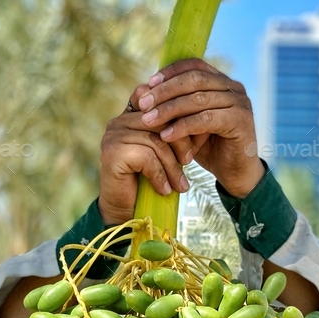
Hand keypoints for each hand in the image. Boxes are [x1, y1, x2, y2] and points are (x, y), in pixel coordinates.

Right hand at [98, 96, 194, 225]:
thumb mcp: (162, 154)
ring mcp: (113, 136)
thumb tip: (205, 122)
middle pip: (160, 122)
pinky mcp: (113, 153)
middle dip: (180, 142)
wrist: (123, 212)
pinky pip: (147, 158)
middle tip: (190, 162)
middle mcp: (118, 121)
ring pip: (156, 142)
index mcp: (130, 115)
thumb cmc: (145, 183)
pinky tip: (165, 190)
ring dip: (172, 166)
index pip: (159, 104)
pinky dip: (160, 176)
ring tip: (181, 185)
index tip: (197, 136)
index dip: (180, 119)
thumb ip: (174, 134)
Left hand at [136, 59, 264, 198]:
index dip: (170, 72)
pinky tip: (166, 135)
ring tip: (148, 120)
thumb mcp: (189, 124)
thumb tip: (143, 94)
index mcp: (221, 82)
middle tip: (143, 104)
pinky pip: (206, 119)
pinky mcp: (240, 120)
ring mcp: (239, 102)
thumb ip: (175, 107)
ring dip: (169, 109)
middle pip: (194, 79)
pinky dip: (183, 127)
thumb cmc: (210, 149)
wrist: (235, 174)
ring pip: (198, 99)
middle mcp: (233, 87)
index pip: (194, 65)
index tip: (148, 84)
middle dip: (165, 91)